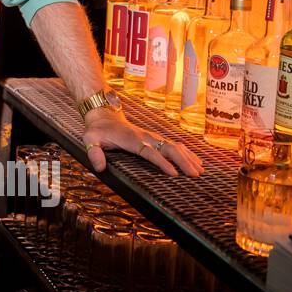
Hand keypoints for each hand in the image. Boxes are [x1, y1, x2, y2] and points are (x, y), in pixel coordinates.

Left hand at [82, 107, 202, 176]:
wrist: (104, 115)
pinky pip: (174, 145)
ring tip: (200, 171)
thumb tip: (99, 168)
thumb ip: (94, 153)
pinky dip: (186, 153)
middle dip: (183, 162)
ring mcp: (152, 137)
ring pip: (174, 146)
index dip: (161, 163)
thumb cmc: (97, 131)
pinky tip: (197, 161)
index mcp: (132, 140)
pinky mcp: (155, 138)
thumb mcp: (90, 140)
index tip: (174, 174)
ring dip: (188, 158)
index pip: (149, 152)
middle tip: (195, 175)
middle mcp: (145, 137)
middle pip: (168, 148)